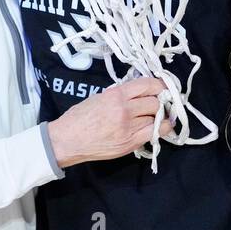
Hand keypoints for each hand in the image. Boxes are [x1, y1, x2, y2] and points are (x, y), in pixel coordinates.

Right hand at [47, 77, 172, 167]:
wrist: (67, 140)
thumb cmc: (79, 118)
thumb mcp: (99, 97)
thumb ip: (120, 94)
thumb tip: (139, 92)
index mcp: (116, 95)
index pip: (148, 85)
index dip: (160, 85)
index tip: (163, 87)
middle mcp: (125, 110)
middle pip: (155, 103)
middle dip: (159, 102)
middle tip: (158, 104)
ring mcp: (128, 129)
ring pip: (157, 119)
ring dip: (158, 117)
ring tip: (155, 117)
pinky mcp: (130, 144)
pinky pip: (154, 134)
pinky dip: (159, 130)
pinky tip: (158, 128)